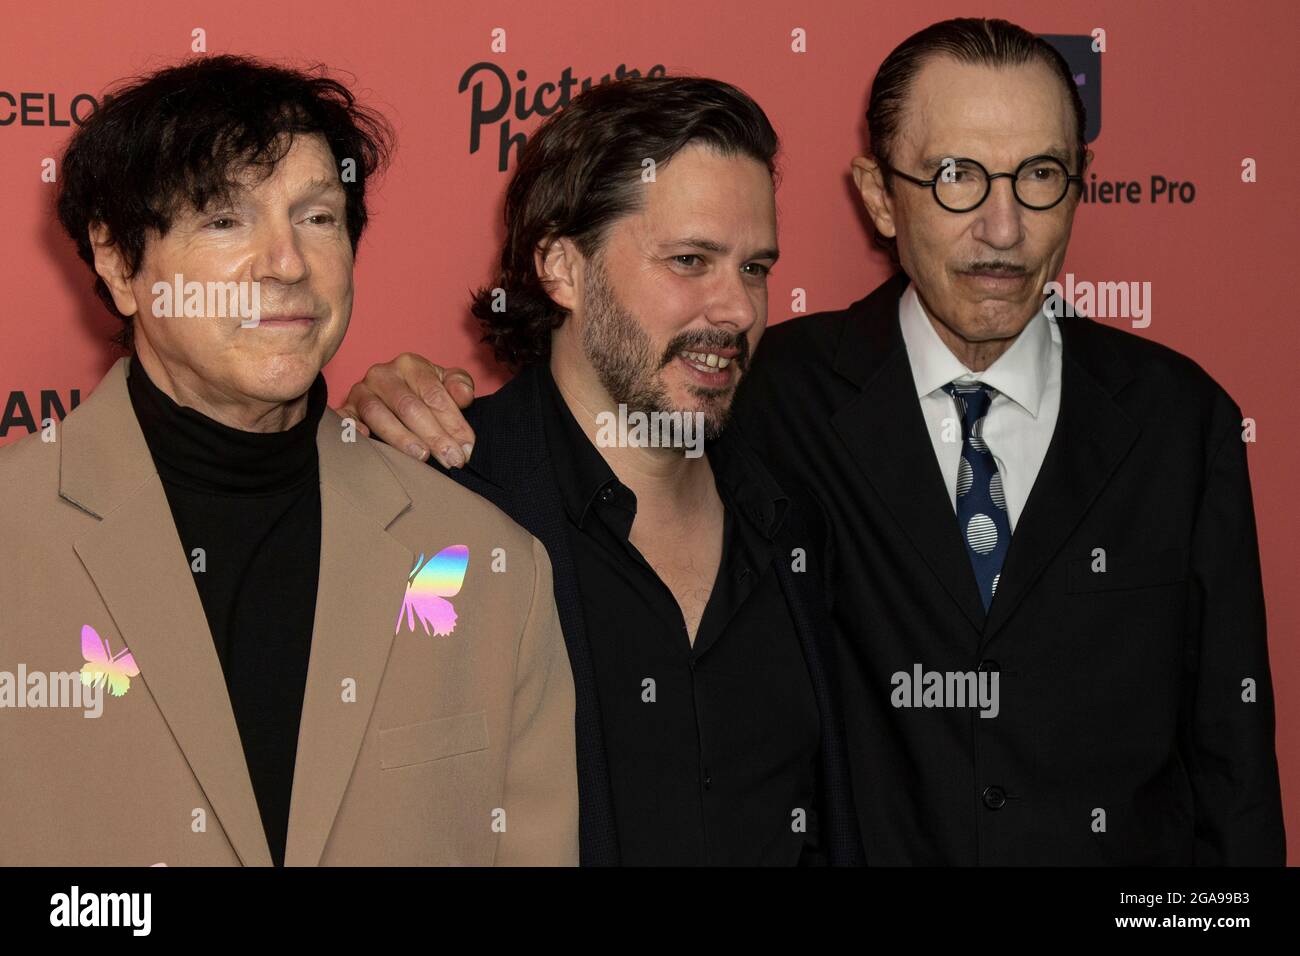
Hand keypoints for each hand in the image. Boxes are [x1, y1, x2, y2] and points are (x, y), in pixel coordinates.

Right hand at [337, 353, 476, 467]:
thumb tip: (464, 396)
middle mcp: (382, 374)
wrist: (397, 392)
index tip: (466, 447)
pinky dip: (352, 428)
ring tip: (422, 456)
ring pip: (378, 414)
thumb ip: (460, 385)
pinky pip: (345, 418)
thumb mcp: (446, 382)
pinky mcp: (346, 409)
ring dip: (401, 437)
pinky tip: (368, 440)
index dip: (453, 422)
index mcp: (410, 365)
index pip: (433, 394)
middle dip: (434, 435)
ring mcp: (361, 392)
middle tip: (451, 459)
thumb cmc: (424, 391)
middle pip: (409, 406)